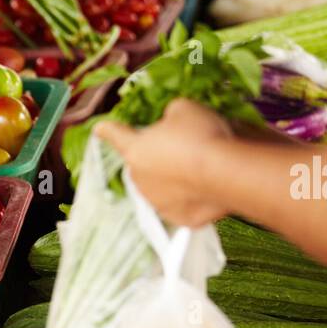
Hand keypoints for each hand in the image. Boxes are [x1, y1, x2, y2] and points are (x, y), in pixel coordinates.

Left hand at [95, 98, 233, 228]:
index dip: (108, 131)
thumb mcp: (183, 109)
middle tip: (182, 149)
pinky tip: (204, 188)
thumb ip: (169, 116)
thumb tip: (171, 122)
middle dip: (156, 157)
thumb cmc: (200, 134)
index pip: (116, 136)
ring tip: (197, 169)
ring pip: (161, 187)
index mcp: (135, 150)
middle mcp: (140, 180)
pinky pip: (181, 205)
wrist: (226, 172)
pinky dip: (189, 198)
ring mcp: (158, 203)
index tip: (99, 129)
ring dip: (172, 179)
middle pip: (143, 164)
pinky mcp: (179, 218)